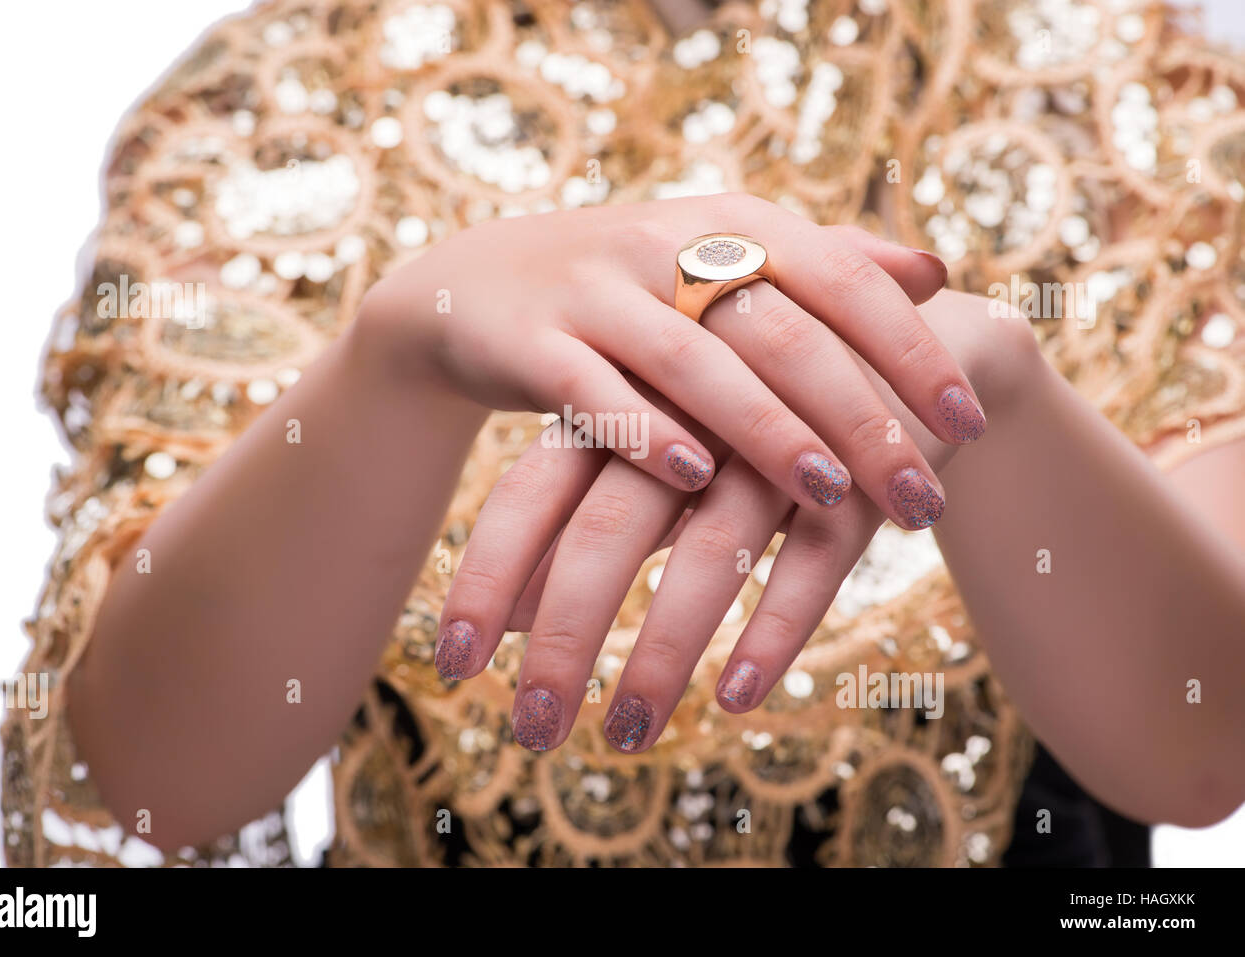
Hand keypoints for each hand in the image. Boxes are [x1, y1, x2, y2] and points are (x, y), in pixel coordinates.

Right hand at [359, 193, 979, 523]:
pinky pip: (593, 390)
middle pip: (784, 331)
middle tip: (922, 499)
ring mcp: (595, 290)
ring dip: (768, 431)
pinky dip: (644, 430)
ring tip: (832, 496)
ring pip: (696, 361)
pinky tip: (695, 479)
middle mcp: (669, 246)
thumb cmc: (629, 288)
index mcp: (731, 223)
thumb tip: (935, 269)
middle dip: (861, 418)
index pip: (845, 278)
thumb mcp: (721, 257)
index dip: (913, 351)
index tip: (970, 426)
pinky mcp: (530, 340)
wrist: (478, 284)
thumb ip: (821, 264)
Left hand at [443, 289, 1031, 751]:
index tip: (452, 665)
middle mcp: (687, 420)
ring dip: (662, 651)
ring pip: (708, 553)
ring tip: (627, 735)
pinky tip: (735, 697)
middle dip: (565, 638)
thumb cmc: (742, 411)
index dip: (489, 576)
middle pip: (606, 530)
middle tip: (533, 734)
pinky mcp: (855, 475)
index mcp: (625, 407)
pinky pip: (812, 559)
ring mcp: (772, 445)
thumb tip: (502, 616)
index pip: (532, 492)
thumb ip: (579, 521)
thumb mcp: (656, 459)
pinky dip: (773, 628)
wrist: (892, 340)